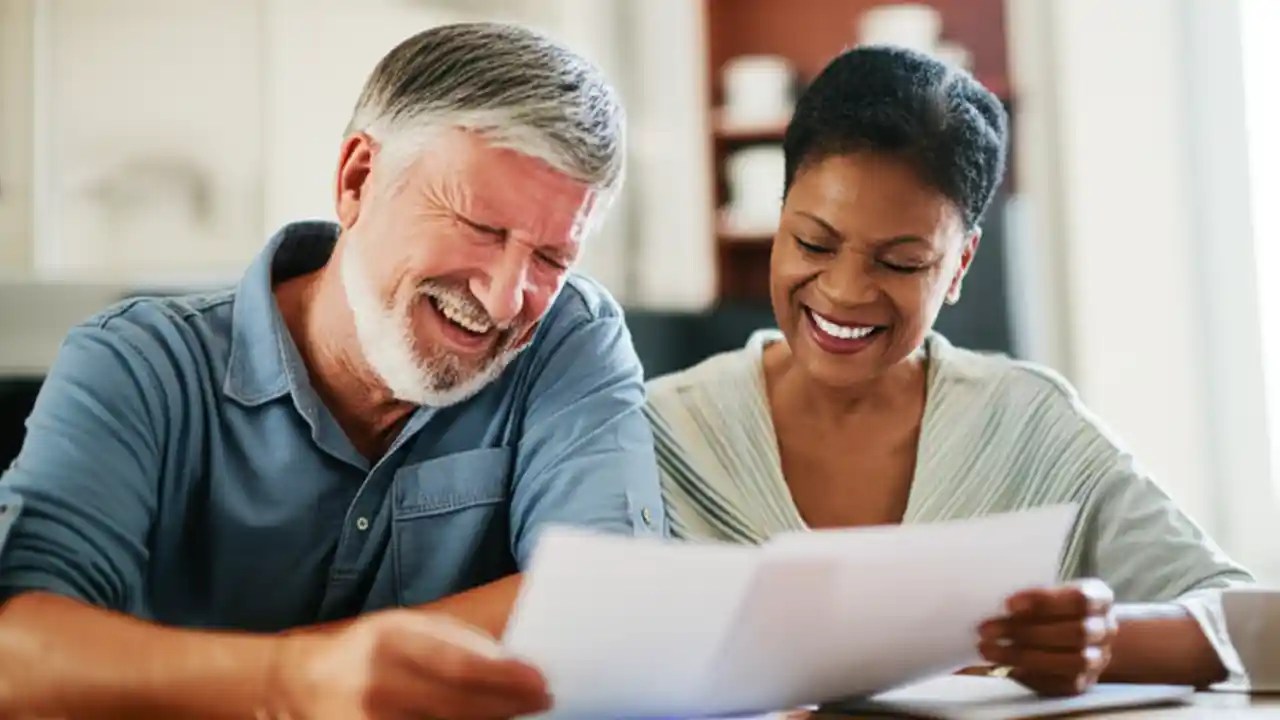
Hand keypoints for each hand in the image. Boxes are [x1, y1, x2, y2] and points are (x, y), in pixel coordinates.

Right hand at [270, 609, 551, 719]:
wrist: (302, 683)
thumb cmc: (369, 651)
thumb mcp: (406, 629)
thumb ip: (455, 642)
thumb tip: (513, 664)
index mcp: (389, 640)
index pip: (458, 665)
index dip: (505, 678)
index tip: (542, 682)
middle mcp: (375, 683)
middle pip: (458, 707)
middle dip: (508, 705)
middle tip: (543, 700)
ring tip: (513, 713)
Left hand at [977, 579, 1117, 695]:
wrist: (1079, 636)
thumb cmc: (1054, 607)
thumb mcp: (1049, 592)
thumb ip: (1030, 597)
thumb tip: (991, 602)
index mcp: (1099, 598)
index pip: (1079, 599)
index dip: (1044, 601)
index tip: (1009, 603)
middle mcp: (1104, 630)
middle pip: (1074, 633)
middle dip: (1026, 631)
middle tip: (986, 629)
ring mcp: (1097, 660)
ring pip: (1069, 661)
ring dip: (1023, 656)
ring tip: (988, 649)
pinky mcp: (1082, 683)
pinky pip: (1058, 683)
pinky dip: (1029, 675)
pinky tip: (1004, 667)